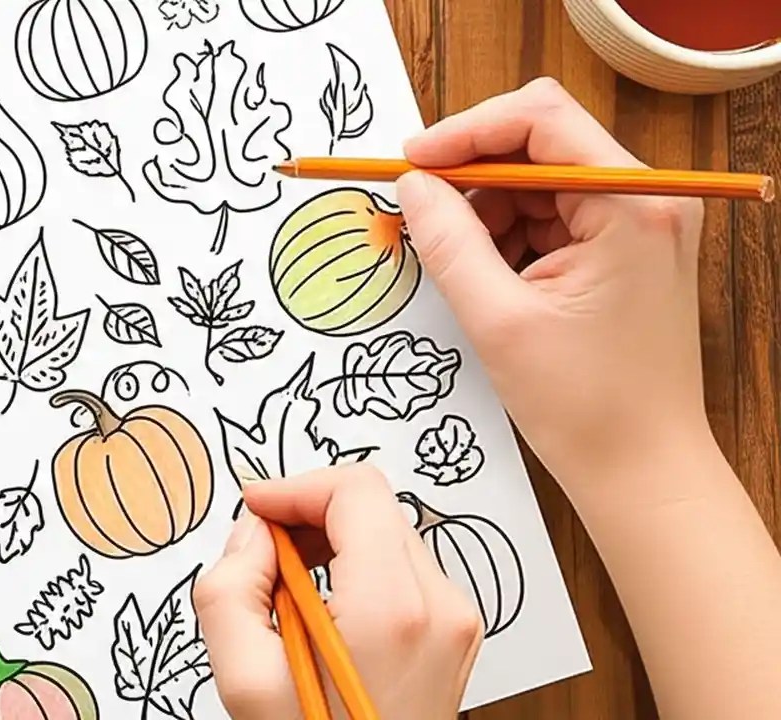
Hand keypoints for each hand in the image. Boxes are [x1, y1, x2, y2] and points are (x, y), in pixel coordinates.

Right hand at [194, 464, 481, 719]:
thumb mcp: (244, 680)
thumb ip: (231, 586)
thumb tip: (252, 532)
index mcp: (394, 609)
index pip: (356, 490)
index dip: (295, 488)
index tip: (257, 508)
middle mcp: (440, 606)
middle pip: (373, 506)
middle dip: (309, 517)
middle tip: (264, 557)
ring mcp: (455, 621)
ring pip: (387, 534)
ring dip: (332, 544)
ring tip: (290, 598)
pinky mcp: (455, 633)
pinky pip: (402, 570)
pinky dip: (357, 572)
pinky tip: (324, 615)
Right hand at [394, 77, 709, 492]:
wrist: (643, 470)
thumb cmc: (589, 408)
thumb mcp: (499, 321)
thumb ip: (449, 243)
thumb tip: (411, 188)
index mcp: (632, 206)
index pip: (541, 120)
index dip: (466, 131)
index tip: (411, 161)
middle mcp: (647, 200)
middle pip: (540, 145)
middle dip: (470, 176)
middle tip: (416, 212)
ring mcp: (639, 223)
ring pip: (539, 183)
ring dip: (485, 212)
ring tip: (454, 265)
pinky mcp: (624, 248)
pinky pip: (552, 217)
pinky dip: (508, 237)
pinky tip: (484, 277)